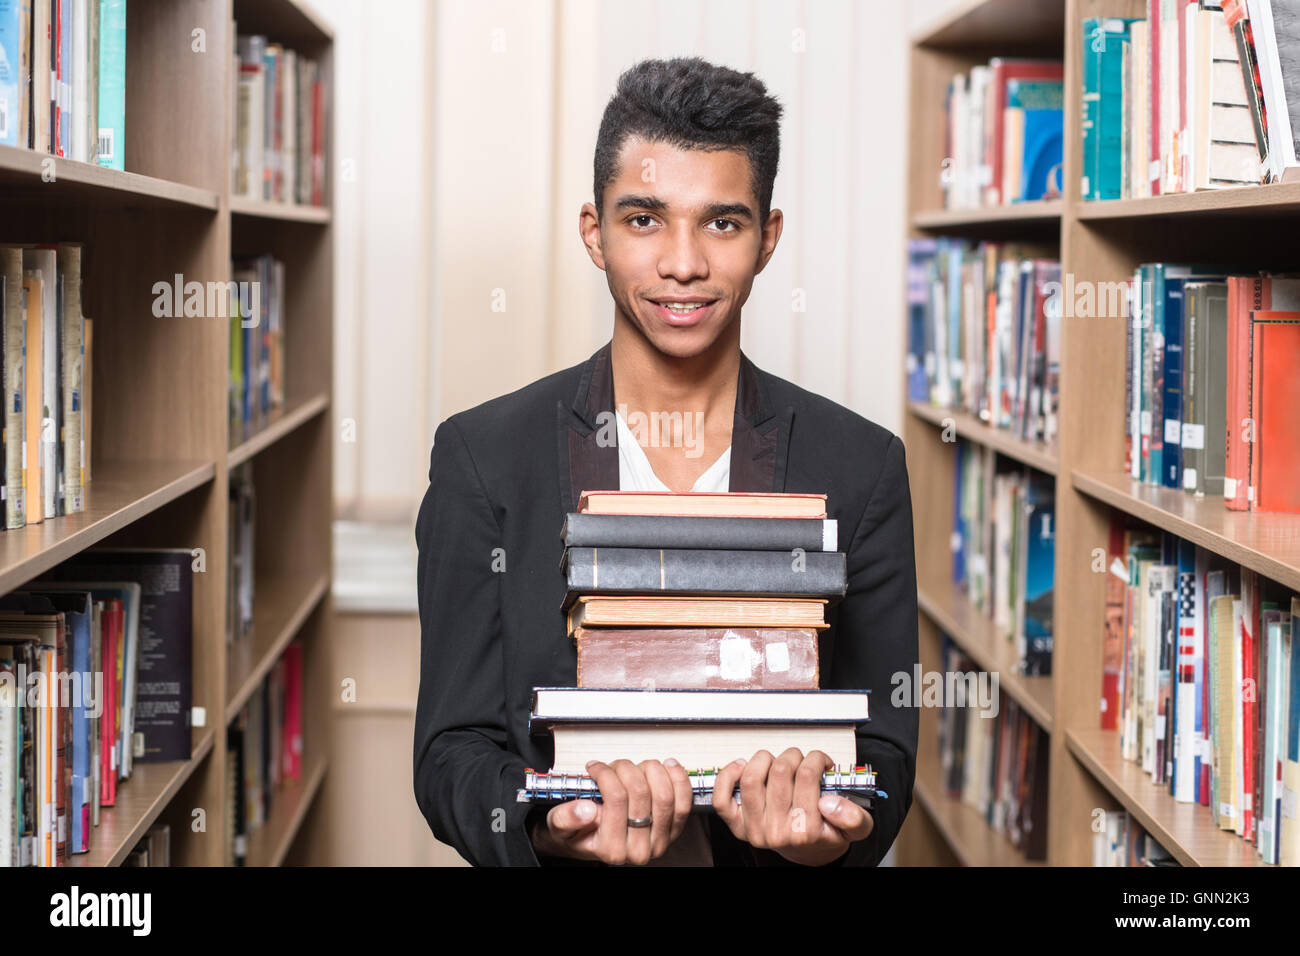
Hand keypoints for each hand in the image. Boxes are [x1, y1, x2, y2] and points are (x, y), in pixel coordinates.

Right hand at [528, 758, 693, 863]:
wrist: (592, 843)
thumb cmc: (577, 832)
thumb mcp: (559, 826)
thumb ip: (567, 819)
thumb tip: (585, 810)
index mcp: (611, 850)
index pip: (616, 799)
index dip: (605, 774)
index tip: (595, 766)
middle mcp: (639, 850)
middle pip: (641, 794)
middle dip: (626, 769)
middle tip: (615, 764)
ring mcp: (659, 841)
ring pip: (665, 796)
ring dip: (652, 771)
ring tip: (636, 766)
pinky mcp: (673, 831)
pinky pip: (684, 802)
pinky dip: (678, 779)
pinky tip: (667, 766)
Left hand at [712, 748, 873, 865]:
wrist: (809, 852)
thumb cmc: (827, 835)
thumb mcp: (855, 829)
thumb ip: (853, 817)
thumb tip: (829, 802)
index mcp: (805, 832)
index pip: (807, 777)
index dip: (816, 759)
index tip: (820, 761)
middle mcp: (776, 832)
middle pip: (780, 772)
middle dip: (795, 756)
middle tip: (801, 760)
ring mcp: (754, 829)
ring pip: (752, 778)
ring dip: (766, 759)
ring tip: (778, 763)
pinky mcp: (737, 825)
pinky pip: (722, 798)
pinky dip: (729, 776)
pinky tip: (744, 766)